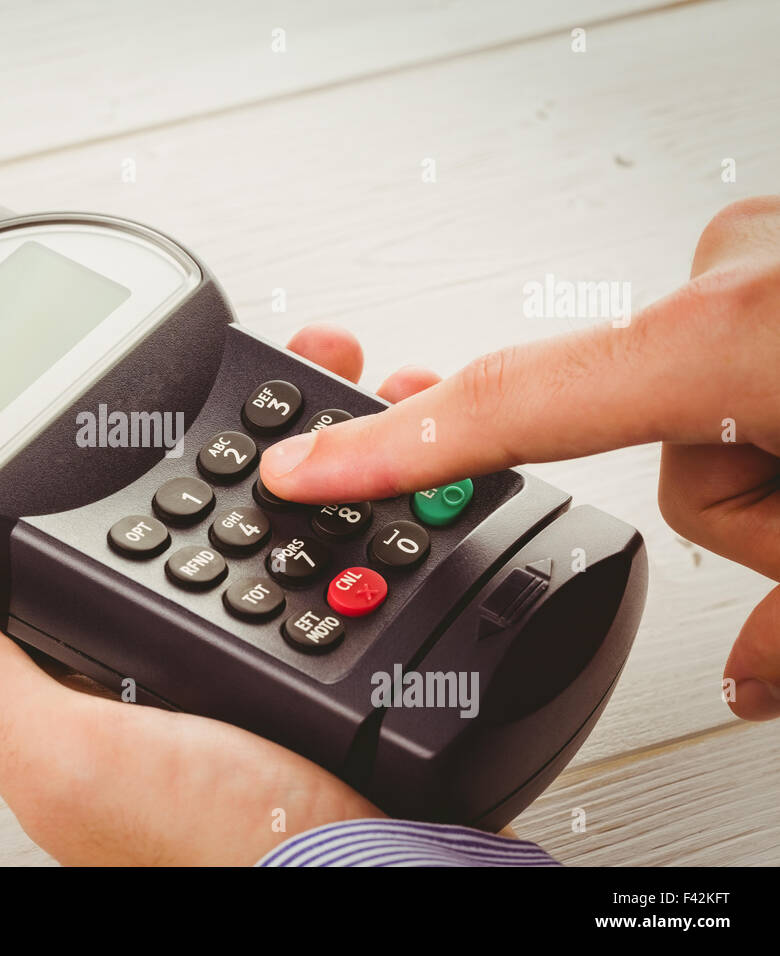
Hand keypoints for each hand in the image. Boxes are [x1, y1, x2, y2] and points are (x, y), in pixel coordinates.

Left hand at [0, 329, 448, 864]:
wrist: (399, 871)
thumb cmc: (244, 853)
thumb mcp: (80, 764)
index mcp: (100, 675)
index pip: (59, 545)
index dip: (62, 466)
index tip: (79, 389)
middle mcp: (182, 647)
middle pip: (178, 501)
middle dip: (205, 422)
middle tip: (223, 357)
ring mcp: (274, 633)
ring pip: (275, 502)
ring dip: (301, 432)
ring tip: (316, 367)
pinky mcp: (355, 628)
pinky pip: (349, 530)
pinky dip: (368, 479)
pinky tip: (383, 438)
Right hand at [261, 196, 779, 721]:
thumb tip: (747, 679)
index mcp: (737, 343)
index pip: (506, 407)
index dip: (381, 451)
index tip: (295, 468)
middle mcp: (734, 275)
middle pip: (624, 429)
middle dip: (703, 493)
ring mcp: (762, 250)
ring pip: (689, 399)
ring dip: (761, 469)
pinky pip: (735, 346)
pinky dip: (772, 408)